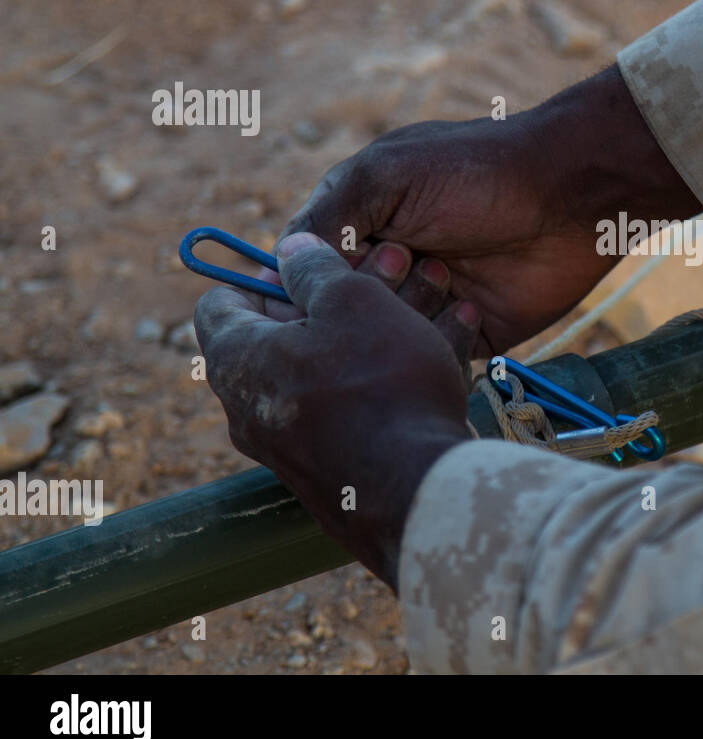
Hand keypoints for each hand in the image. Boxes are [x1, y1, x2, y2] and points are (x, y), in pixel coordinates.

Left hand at [194, 232, 480, 588]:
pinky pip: (356, 410)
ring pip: (331, 373)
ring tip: (435, 310)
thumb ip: (314, 268)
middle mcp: (253, 411)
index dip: (259, 274)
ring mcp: (293, 449)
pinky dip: (391, 379)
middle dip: (334, 303)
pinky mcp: (335, 473)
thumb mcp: (350, 300)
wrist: (417, 490)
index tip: (304, 263)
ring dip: (376, 337)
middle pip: (283, 339)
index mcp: (238, 362)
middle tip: (385, 280)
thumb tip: (289, 249)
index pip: (219, 305)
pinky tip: (446, 357)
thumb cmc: (380, 384)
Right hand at [278, 65, 701, 354]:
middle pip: (342, 313)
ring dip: (409, 315)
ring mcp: (427, 303)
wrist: (572, 195)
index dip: (302, 286)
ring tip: (448, 269)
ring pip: (385, 342)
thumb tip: (280, 261)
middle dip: (366, 296)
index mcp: (361, 222)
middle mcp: (388, 266)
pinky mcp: (467, 334)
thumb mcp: (389, 174)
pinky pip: (434, 360)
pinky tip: (471, 301)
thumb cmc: (477, 171)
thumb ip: (332, 214)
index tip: (308, 293)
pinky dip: (443, 342)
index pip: (305, 268)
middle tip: (407, 259)